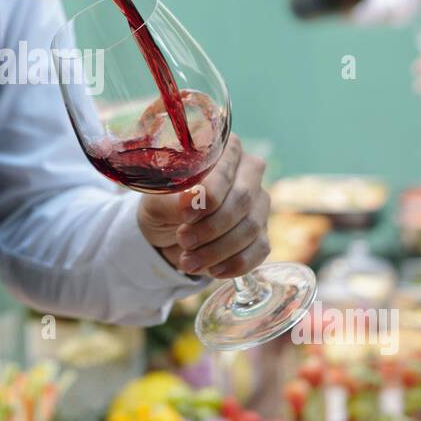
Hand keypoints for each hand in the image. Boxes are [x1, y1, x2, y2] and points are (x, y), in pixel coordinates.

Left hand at [136, 134, 271, 278]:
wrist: (169, 231)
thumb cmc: (164, 204)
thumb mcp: (158, 198)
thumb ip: (173, 197)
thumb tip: (189, 202)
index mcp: (224, 149)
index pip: (224, 170)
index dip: (208, 195)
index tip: (185, 215)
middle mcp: (249, 172)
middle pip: (241, 200)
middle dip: (210, 227)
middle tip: (183, 240)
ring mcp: (259, 203)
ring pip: (249, 228)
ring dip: (217, 250)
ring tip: (188, 261)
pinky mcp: (262, 232)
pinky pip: (259, 250)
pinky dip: (234, 264)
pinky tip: (212, 270)